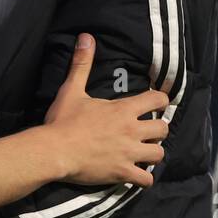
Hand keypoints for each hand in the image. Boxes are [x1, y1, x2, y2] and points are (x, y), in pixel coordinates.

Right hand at [44, 34, 169, 187]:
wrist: (54, 150)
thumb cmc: (63, 121)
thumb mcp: (72, 89)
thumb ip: (82, 64)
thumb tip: (86, 37)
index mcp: (123, 110)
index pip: (158, 100)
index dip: (159, 101)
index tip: (154, 105)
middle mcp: (132, 130)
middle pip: (164, 130)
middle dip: (158, 131)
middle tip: (146, 133)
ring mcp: (129, 153)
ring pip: (159, 154)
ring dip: (153, 154)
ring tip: (143, 154)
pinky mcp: (122, 173)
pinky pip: (146, 180)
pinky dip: (144, 178)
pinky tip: (136, 175)